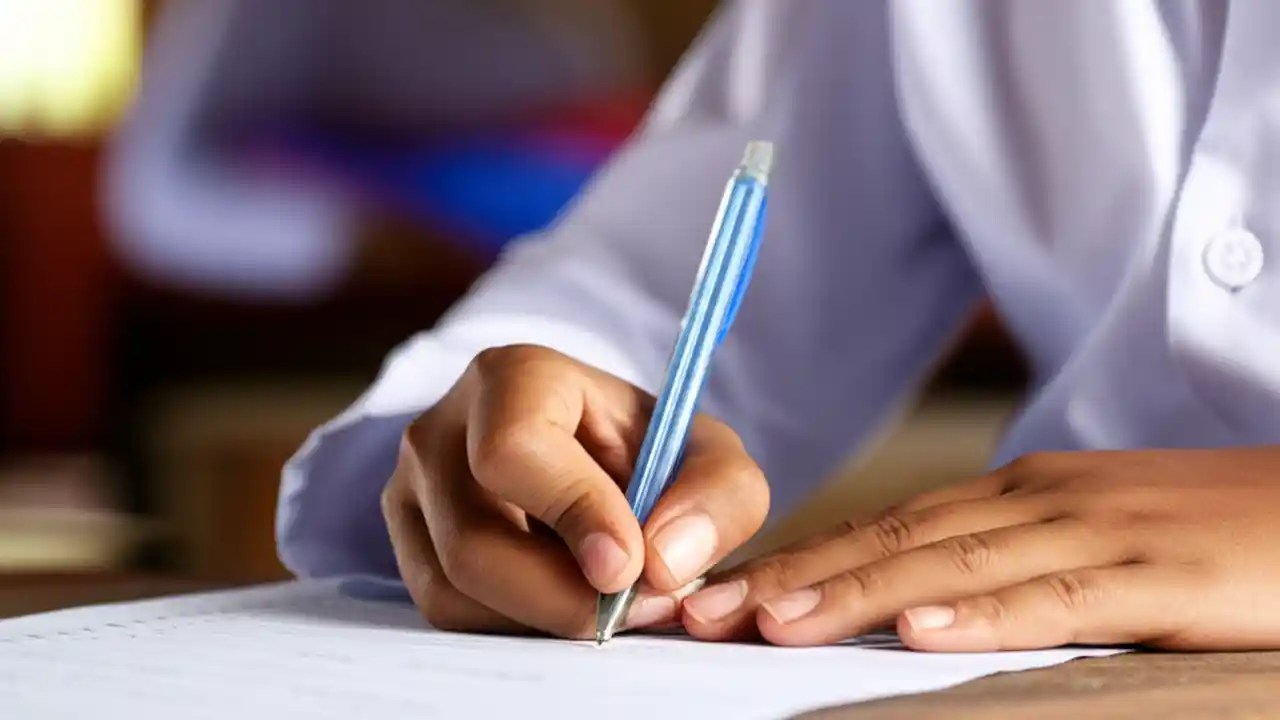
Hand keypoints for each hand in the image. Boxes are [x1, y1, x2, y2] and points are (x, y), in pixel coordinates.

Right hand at [381, 345, 768, 638]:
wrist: (591, 459)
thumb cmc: (645, 451)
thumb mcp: (705, 453)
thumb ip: (719, 494)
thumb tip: (663, 563)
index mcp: (513, 378)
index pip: (513, 450)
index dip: (573, 514)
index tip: (630, 566)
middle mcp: (439, 431)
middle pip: (473, 544)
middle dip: (564, 597)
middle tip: (632, 608)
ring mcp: (409, 494)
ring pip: (455, 592)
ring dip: (542, 619)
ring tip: (606, 603)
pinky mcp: (407, 549)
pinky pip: (447, 614)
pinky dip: (515, 626)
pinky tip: (562, 602)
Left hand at [681, 448, 1279, 650]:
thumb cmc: (1212, 532)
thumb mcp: (1096, 539)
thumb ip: (1014, 565)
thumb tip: (924, 608)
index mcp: (1021, 495)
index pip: (890, 529)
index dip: (802, 561)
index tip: (726, 596)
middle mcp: (1041, 502)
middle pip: (897, 541)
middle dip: (794, 578)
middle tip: (703, 612)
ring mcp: (1099, 531)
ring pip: (955, 565)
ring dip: (855, 593)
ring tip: (772, 620)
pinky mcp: (1161, 573)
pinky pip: (1059, 598)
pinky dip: (984, 614)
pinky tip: (919, 632)